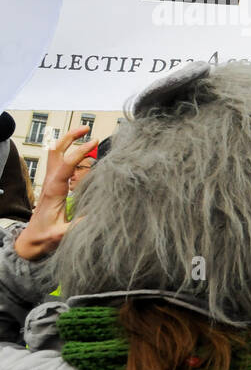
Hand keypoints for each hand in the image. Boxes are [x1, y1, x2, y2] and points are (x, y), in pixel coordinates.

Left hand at [14, 126, 95, 259]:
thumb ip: (78, 226)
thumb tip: (100, 215)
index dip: (79, 151)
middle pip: (55, 152)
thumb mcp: (62, 235)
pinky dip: (71, 153)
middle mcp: (50, 183)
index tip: (93, 141)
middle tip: (86, 128)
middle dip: (70, 137)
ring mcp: (51, 183)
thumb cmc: (45, 237)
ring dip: (68, 142)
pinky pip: (61, 164)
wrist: (31, 241)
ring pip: (56, 155)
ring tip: (85, 133)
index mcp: (53, 191)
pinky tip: (83, 154)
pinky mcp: (54, 186)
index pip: (65, 165)